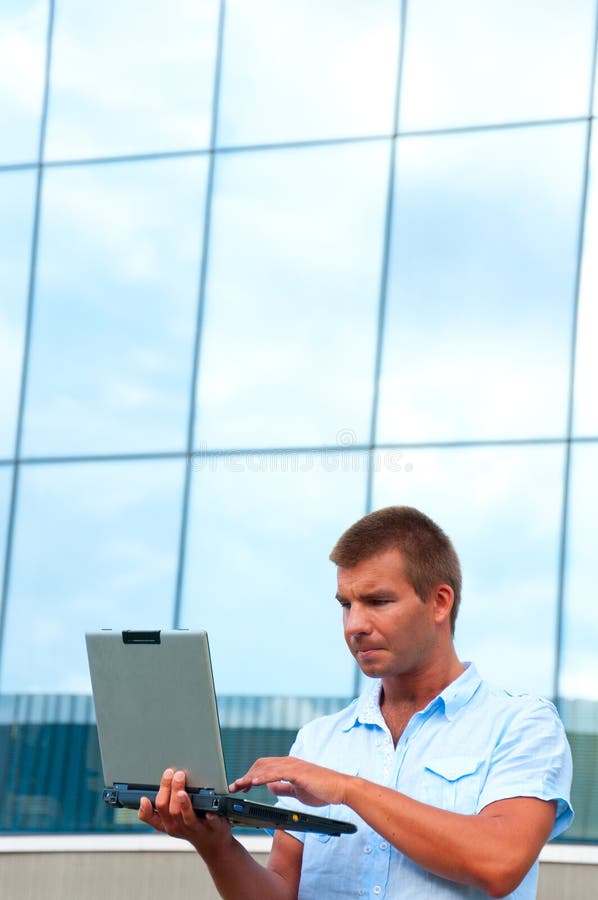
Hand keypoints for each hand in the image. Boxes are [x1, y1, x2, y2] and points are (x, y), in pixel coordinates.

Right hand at [138, 768, 232, 855]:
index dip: (146, 808)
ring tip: (182, 790)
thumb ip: (155, 811)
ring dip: (184, 803)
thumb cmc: (189, 826)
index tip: (145, 796)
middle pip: (170, 811)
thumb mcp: (168, 822)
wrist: (212, 843)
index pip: (152, 816)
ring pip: (186, 816)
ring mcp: (196, 828)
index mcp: (167, 824)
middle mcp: (179, 827)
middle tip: (173, 774)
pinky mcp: (214, 826)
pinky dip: (210, 816)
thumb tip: (142, 800)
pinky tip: (209, 810)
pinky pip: (212, 821)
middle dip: (169, 791)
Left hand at [229, 757, 348, 807]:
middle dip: (245, 776)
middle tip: (233, 787)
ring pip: (265, 768)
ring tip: (238, 786)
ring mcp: (293, 766)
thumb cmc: (323, 790)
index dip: (250, 776)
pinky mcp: (298, 772)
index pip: (264, 767)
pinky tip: (253, 783)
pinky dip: (262, 777)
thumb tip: (270, 786)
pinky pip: (276, 773)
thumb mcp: (298, 791)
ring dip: (249, 777)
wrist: (341, 789)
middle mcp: (289, 762)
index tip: (241, 787)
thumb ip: (284, 788)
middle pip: (260, 765)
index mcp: (288, 766)